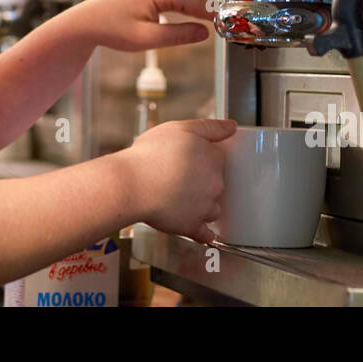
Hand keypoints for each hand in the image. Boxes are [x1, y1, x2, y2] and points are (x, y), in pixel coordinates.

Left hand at [64, 0, 214, 52]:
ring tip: (210, 22)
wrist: (86, 22)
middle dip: (205, 10)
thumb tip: (204, 33)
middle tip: (222, 26)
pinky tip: (188, 15)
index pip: (195, 1)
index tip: (226, 24)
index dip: (212, 13)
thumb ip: (178, 36)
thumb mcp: (148, 39)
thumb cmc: (111, 29)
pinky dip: (181, 4)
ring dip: (193, 7)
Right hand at [123, 118, 235, 243]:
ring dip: (202, 205)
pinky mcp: (192, 226)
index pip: (217, 158)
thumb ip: (210, 127)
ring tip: (181, 200)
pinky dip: (204, 234)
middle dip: (201, 181)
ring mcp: (205, 207)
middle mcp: (214, 184)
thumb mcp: (179, 128)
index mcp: (213, 159)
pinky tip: (201, 232)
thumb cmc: (150, 156)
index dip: (201, 158)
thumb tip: (232, 127)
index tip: (188, 160)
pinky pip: (205, 234)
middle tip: (178, 177)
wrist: (131, 185)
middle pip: (216, 183)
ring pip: (212, 208)